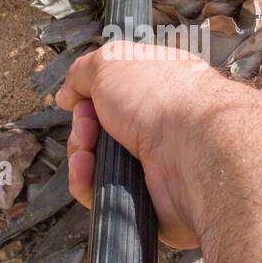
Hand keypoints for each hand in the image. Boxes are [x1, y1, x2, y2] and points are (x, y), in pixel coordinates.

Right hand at [55, 42, 220, 248]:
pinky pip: (102, 194)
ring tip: (88, 153)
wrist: (194, 150)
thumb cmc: (162, 98)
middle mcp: (156, 126)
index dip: (88, 99)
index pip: (110, 96)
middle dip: (83, 130)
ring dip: (81, 156)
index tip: (81, 100)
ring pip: (96, 165)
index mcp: (155, 89)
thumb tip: (67, 95)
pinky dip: (88, 183)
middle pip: (98, 132)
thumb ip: (83, 73)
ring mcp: (151, 165)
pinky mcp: (145, 199)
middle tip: (90, 128)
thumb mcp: (112, 62)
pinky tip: (89, 173)